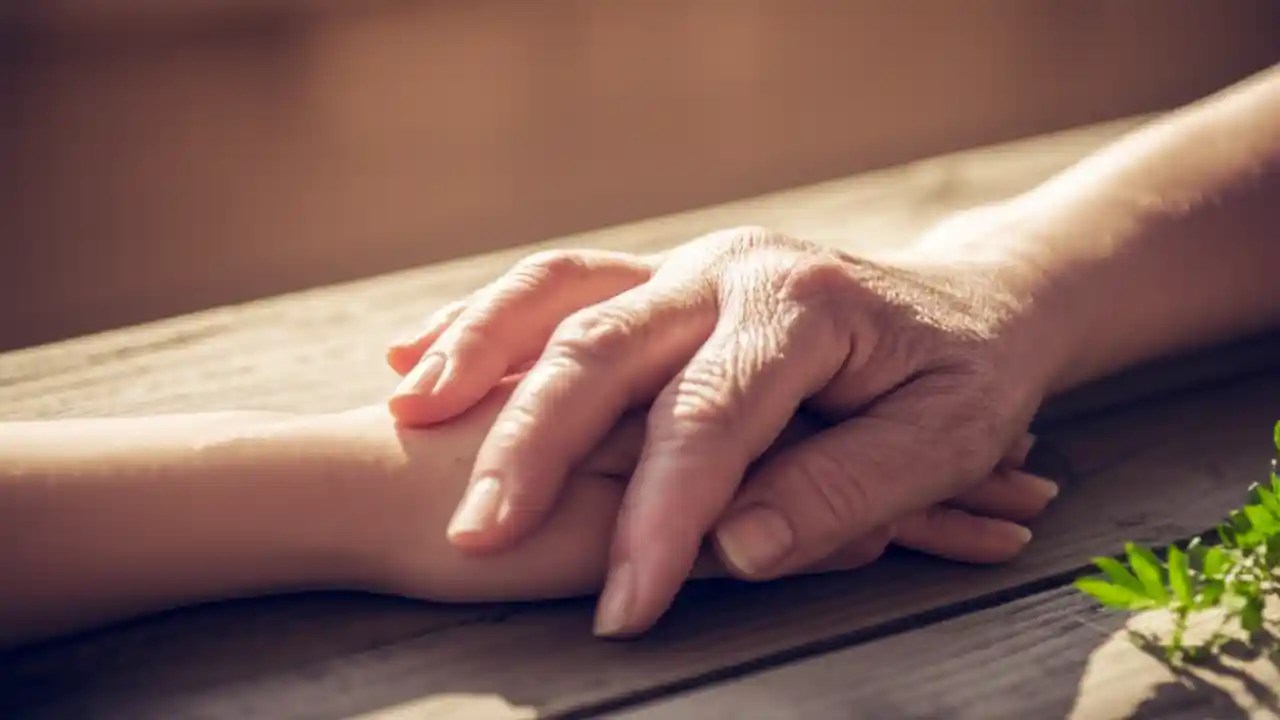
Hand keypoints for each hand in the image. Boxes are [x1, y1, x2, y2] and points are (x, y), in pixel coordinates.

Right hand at [387, 222, 1056, 634]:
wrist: (986, 303)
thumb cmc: (969, 380)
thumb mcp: (942, 443)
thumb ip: (841, 494)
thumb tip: (736, 544)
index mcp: (799, 306)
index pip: (707, 424)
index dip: (660, 524)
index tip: (623, 607)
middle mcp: (727, 270)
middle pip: (600, 345)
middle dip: (530, 442)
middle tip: (473, 532)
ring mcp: (688, 266)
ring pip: (558, 291)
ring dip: (478, 346)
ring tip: (407, 404)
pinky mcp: (664, 279)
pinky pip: (555, 286)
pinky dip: (486, 320)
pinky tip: (423, 356)